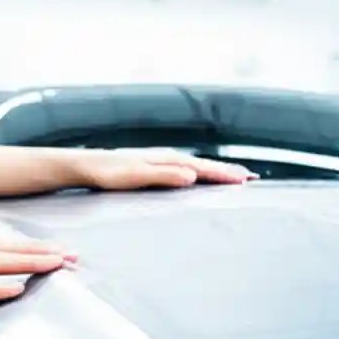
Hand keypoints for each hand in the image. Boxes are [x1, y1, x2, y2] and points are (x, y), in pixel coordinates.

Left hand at [74, 148, 257, 191]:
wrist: (87, 166)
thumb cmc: (108, 173)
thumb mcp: (136, 176)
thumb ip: (164, 175)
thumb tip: (192, 175)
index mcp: (168, 160)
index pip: (203, 168)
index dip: (224, 175)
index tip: (245, 181)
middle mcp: (168, 158)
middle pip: (205, 165)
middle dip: (227, 172)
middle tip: (250, 179)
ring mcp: (162, 162)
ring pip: (197, 167)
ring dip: (216, 173)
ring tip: (233, 178)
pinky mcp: (154, 168)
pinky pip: (185, 170)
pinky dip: (200, 174)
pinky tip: (200, 178)